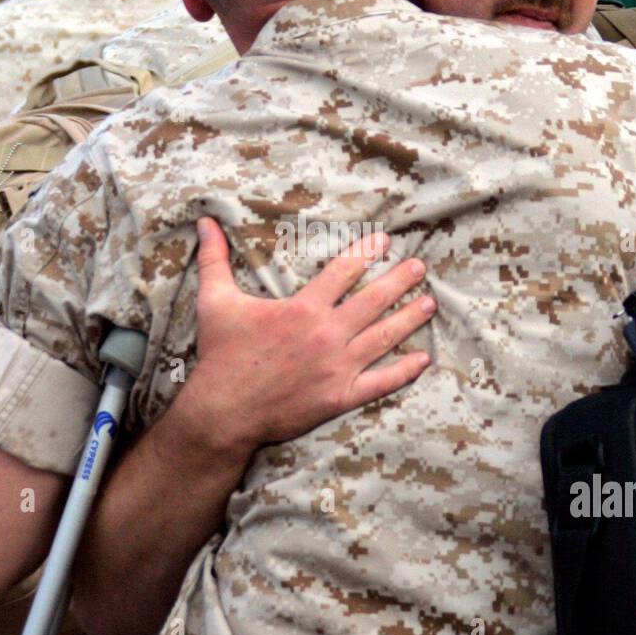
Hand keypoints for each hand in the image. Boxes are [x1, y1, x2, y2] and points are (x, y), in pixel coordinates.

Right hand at [179, 217, 434, 455]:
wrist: (224, 412)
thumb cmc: (220, 356)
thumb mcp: (215, 301)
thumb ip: (214, 259)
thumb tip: (206, 222)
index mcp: (302, 309)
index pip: (343, 272)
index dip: (366, 253)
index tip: (384, 241)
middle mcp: (326, 335)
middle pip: (373, 301)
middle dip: (399, 280)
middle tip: (419, 266)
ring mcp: (337, 367)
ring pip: (383, 337)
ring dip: (409, 318)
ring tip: (429, 303)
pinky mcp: (340, 397)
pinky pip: (381, 382)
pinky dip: (404, 371)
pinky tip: (422, 359)